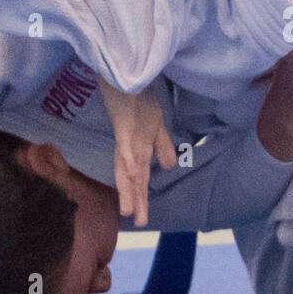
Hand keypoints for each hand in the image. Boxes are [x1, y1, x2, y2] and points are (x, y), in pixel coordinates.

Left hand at [101, 80, 177, 226]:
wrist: (123, 70)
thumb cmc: (136, 94)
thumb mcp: (155, 122)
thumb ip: (161, 145)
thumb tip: (169, 167)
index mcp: (135, 145)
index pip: (136, 175)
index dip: (138, 196)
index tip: (139, 217)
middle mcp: (130, 143)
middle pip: (132, 176)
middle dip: (135, 200)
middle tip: (138, 223)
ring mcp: (128, 134)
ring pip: (130, 165)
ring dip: (130, 188)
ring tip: (130, 210)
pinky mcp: (126, 122)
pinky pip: (130, 142)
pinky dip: (132, 159)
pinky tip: (135, 172)